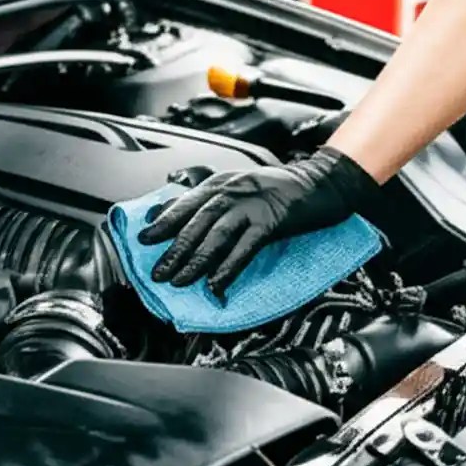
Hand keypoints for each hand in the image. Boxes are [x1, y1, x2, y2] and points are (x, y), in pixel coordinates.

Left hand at [137, 147, 380, 296]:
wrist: (321, 183)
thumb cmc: (280, 189)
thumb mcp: (241, 188)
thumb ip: (213, 201)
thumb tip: (182, 218)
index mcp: (221, 182)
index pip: (184, 203)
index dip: (162, 222)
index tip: (143, 239)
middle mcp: (231, 190)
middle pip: (194, 222)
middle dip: (173, 249)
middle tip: (157, 272)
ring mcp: (251, 204)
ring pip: (214, 235)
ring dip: (194, 261)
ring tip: (180, 281)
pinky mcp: (271, 220)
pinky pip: (244, 247)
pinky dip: (228, 267)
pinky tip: (216, 283)